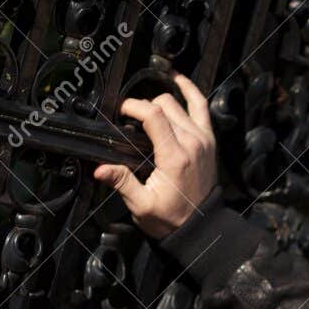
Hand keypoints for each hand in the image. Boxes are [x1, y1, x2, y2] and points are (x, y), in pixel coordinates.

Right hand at [94, 73, 216, 239]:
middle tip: (130, 118)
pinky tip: (177, 80)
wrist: (201, 228)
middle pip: (164, 104)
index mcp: (175, 156)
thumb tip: (100, 169)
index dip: (132, 106)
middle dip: (143, 106)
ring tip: (145, 104)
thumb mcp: (142, 205)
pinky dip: (190, 91)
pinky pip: (201, 106)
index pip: (152, 114)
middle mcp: (192, 142)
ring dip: (160, 100)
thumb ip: (122, 183)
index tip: (120, 111)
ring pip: (179, 102)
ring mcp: (203, 139)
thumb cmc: (172, 218)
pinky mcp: (209, 139)